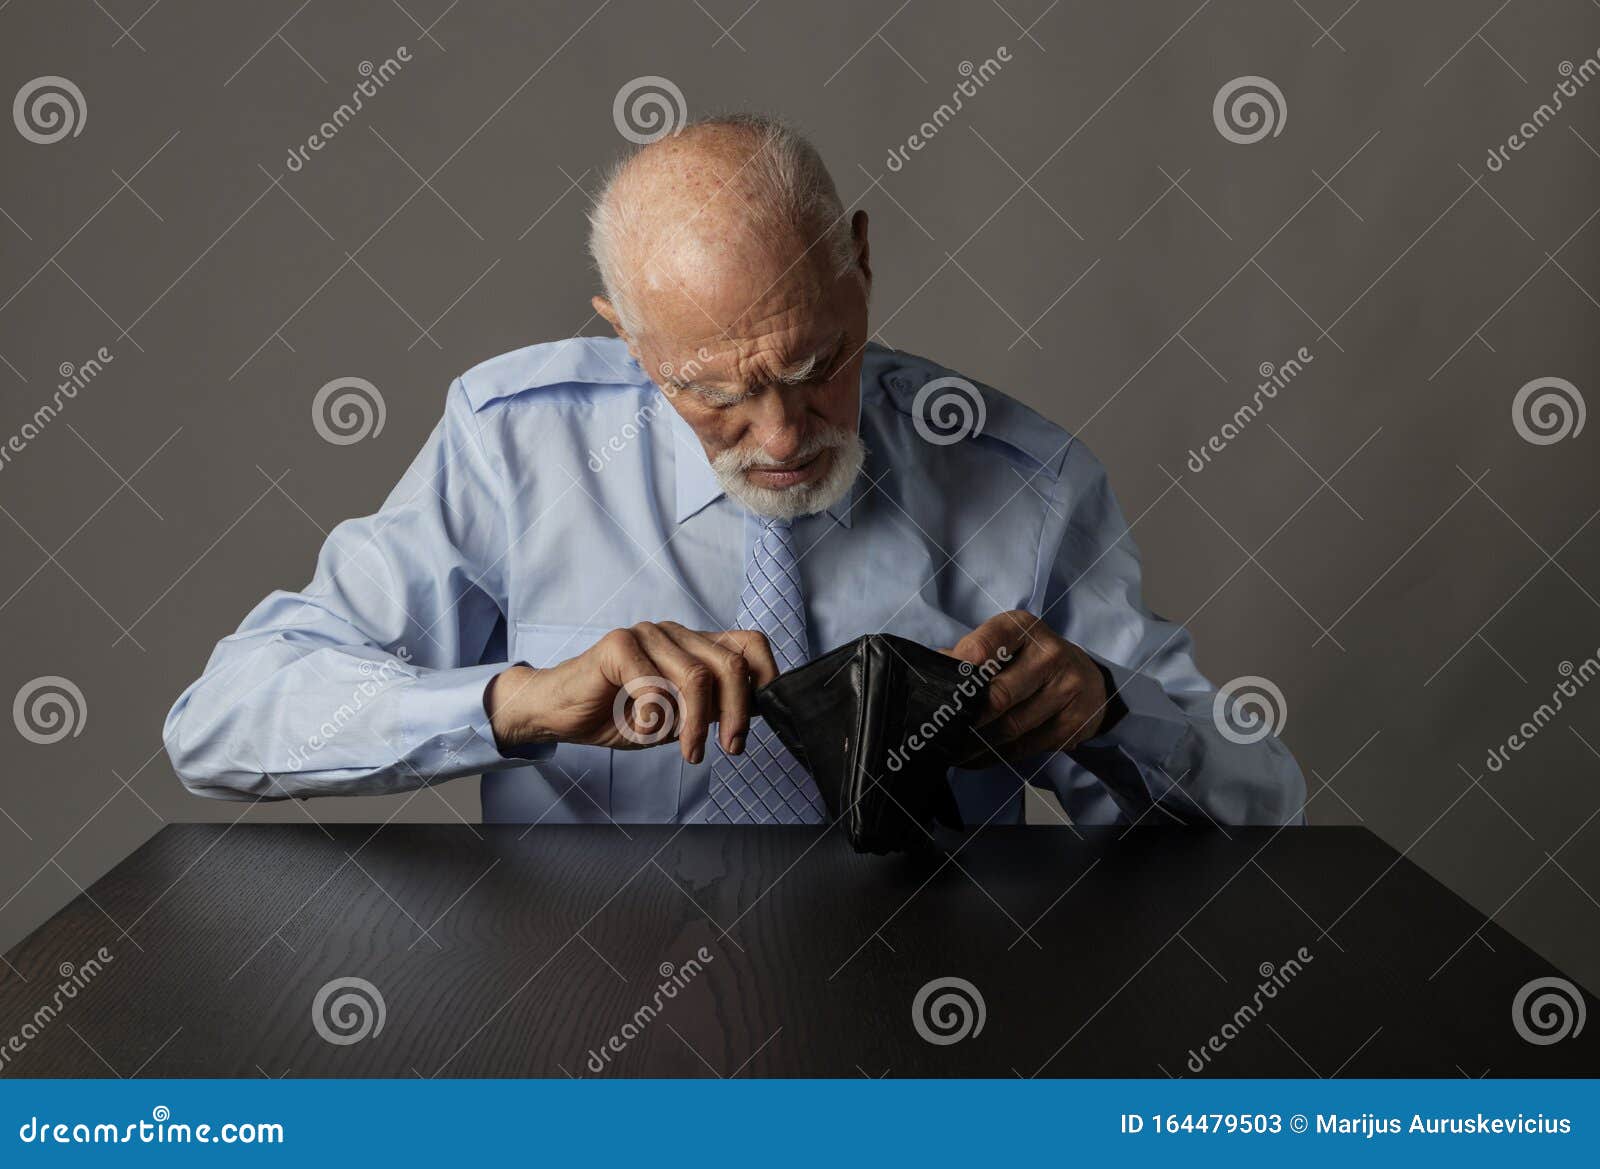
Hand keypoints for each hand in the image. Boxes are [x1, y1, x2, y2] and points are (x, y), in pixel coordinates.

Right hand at [486, 622, 778, 763]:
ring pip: (696, 677)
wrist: (560, 714)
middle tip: (729, 749)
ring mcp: (648, 634)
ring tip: (689, 753)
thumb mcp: (676, 718)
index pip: (750, 644)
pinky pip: (654, 685)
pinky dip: (655, 717)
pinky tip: (644, 729)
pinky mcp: (619, 644)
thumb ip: (710, 709)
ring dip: (695, 725)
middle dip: (736, 714)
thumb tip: (753, 713)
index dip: (768, 677)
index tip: (767, 718)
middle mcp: (676, 633)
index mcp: (695, 646)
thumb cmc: (617, 715)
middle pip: (731, 663)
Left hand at [942, 610, 1111, 765]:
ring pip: (1011, 727)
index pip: (985, 645)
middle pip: (998, 695)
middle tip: (941, 731)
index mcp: (1024, 627)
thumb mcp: (1005, 644)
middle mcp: (1050, 654)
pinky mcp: (1074, 722)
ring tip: (952, 751)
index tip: (941, 689)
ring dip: (977, 743)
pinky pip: (1026, 746)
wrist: (1090, 681)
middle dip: (967, 717)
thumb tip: (936, 670)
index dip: (960, 669)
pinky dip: (997, 756)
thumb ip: (972, 655)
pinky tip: (978, 757)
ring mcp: (1067, 689)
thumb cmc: (1031, 660)